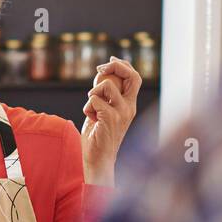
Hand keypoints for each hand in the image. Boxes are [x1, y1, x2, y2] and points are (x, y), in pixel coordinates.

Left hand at [80, 56, 139, 185]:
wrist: (98, 159)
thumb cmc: (98, 136)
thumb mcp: (103, 110)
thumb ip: (105, 94)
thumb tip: (102, 73)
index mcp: (129, 105)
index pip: (134, 77)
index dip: (123, 65)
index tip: (110, 62)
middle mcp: (129, 107)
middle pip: (130, 75)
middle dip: (113, 67)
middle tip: (100, 71)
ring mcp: (122, 113)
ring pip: (106, 85)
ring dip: (92, 93)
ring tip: (91, 109)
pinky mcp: (110, 118)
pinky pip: (93, 99)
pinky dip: (87, 108)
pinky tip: (91, 120)